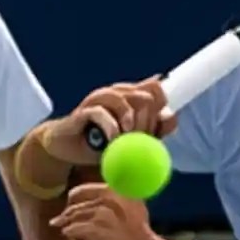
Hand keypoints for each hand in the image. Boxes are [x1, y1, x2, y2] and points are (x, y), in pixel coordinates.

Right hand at [43, 77, 176, 165]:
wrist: (67, 151)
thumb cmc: (101, 144)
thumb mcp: (131, 142)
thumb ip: (152, 130)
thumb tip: (172, 117)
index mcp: (130, 97)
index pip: (155, 89)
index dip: (160, 107)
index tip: (157, 129)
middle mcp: (115, 94)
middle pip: (143, 94)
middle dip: (147, 120)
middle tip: (142, 139)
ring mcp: (98, 100)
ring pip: (122, 97)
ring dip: (130, 120)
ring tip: (130, 136)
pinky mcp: (82, 112)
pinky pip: (99, 112)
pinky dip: (110, 126)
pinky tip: (113, 140)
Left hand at [50, 183, 162, 239]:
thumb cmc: (138, 239)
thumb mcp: (131, 209)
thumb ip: (110, 201)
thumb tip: (78, 198)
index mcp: (118, 189)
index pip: (82, 191)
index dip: (74, 202)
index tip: (71, 211)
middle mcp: (110, 196)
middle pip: (74, 203)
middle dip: (69, 215)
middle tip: (64, 224)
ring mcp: (103, 213)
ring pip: (71, 217)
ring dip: (73, 228)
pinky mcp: (96, 229)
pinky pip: (71, 230)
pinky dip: (73, 237)